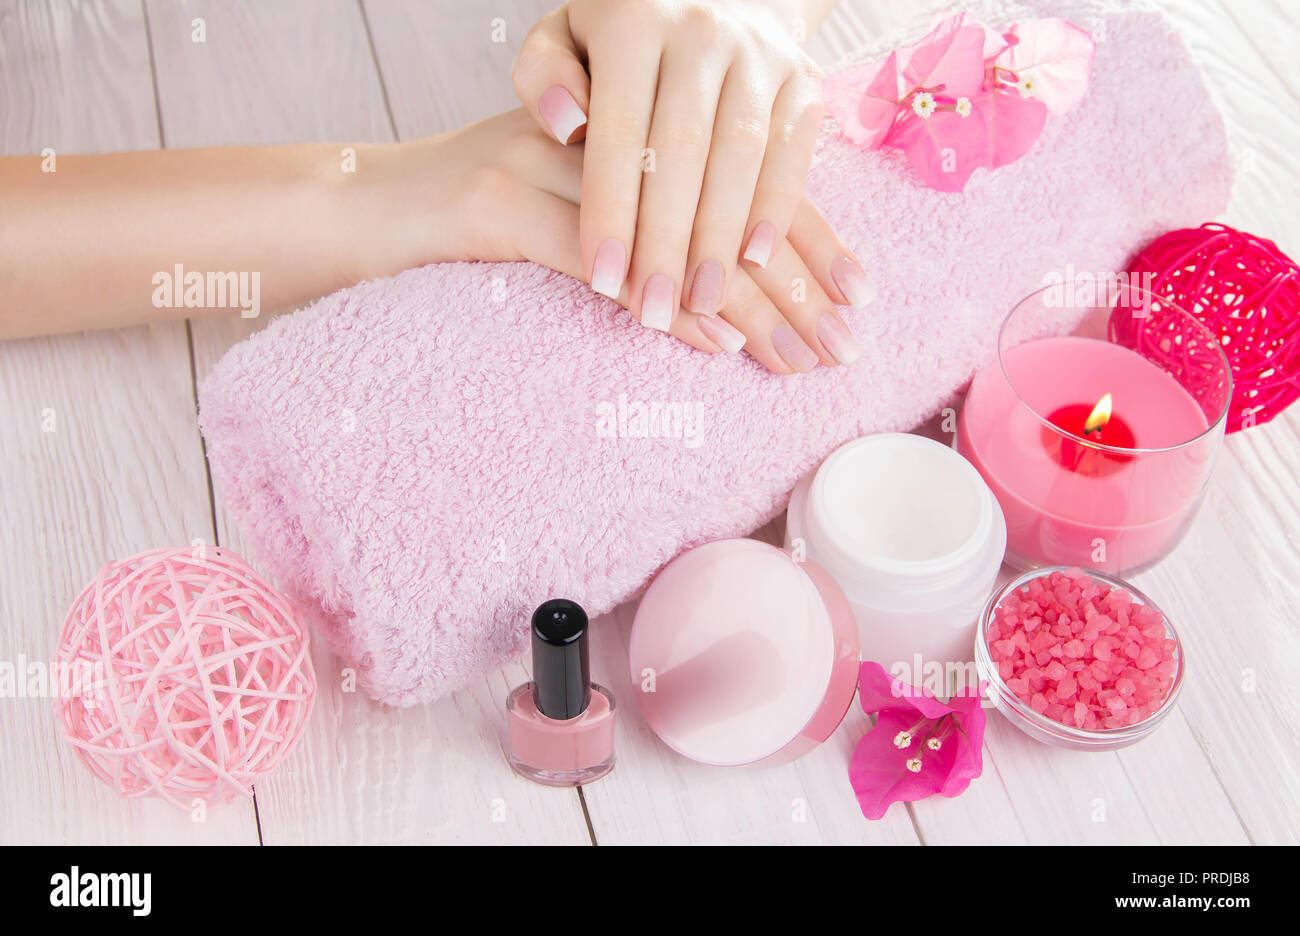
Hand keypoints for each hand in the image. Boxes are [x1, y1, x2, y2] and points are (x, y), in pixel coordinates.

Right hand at [360, 109, 867, 372]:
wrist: (360, 210)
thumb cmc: (474, 225)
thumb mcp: (572, 215)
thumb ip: (644, 237)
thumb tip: (727, 303)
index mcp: (630, 123)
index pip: (742, 178)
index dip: (807, 240)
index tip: (857, 299)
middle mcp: (597, 125)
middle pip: (724, 205)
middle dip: (793, 286)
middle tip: (842, 347)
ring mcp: (544, 159)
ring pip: (674, 231)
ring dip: (744, 307)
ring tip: (797, 360)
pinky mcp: (498, 203)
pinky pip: (598, 258)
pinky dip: (661, 301)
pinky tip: (711, 340)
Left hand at [510, 0, 869, 337]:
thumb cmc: (622, 38)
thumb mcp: (565, 38)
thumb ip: (543, 77)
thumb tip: (565, 128)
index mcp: (633, 23)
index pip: (619, 133)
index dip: (611, 211)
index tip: (603, 279)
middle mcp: (701, 33)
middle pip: (680, 154)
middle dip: (665, 243)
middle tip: (652, 311)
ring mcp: (759, 56)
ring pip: (739, 158)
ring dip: (720, 239)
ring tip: (702, 302)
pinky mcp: (804, 80)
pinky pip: (791, 154)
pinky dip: (775, 211)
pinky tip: (756, 262)